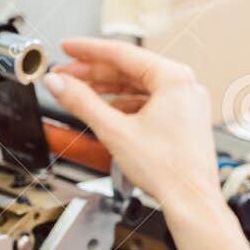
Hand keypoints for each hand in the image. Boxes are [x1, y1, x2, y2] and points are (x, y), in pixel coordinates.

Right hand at [46, 38, 220, 218]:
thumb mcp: (114, 131)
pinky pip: (149, 103)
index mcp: (173, 78)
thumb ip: (81, 102)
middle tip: (66, 74)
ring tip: (80, 92)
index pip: (122, 53)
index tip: (67, 47)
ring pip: (138, 87)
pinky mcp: (184, 120)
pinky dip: (125, 105)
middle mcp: (184, 86)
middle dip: (94, 73)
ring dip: (107, 89)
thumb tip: (59, 84)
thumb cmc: (169, 170)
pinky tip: (106, 111)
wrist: (191, 202)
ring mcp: (186, 103)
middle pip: (129, 70)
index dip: (88, 50)